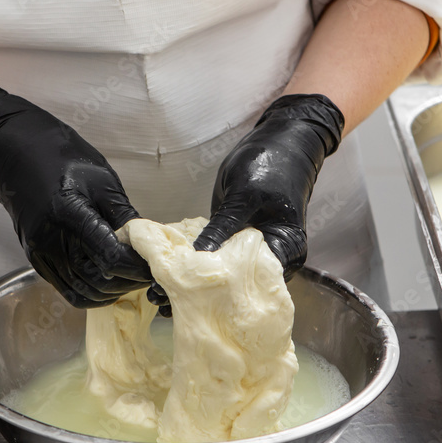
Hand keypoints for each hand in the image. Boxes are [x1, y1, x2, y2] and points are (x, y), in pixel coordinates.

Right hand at [0, 84, 151, 306]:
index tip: (153, 265)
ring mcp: (41, 255)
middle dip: (129, 281)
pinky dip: (92, 292)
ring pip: (84, 293)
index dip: (137, 268)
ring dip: (111, 291)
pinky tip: (107, 278)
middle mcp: (51, 242)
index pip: (111, 258)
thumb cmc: (62, 160)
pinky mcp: (37, 262)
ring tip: (129, 276)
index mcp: (70, 215)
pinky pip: (69, 290)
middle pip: (99, 281)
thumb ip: (124, 217)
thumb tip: (147, 246)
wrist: (17, 156)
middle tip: (146, 272)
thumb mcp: (103, 181)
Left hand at [147, 94, 342, 314]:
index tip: (186, 302)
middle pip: (235, 284)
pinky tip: (166, 273)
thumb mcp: (243, 197)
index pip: (253, 284)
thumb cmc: (271, 165)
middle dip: (200, 294)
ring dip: (191, 282)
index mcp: (284, 250)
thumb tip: (196, 259)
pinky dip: (194, 264)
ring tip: (157, 293)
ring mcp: (251, 248)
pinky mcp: (234, 238)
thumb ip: (222, 228)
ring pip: (222, 272)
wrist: (279, 140)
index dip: (220, 295)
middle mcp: (271, 256)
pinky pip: (215, 256)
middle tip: (162, 300)